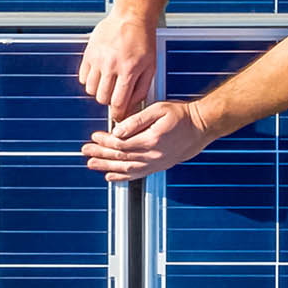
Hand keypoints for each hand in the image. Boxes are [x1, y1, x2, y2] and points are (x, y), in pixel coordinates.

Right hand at [76, 14, 156, 113]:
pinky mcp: (88, 53)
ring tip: (107, 83)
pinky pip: (82, 76)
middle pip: (102, 98)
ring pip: (90, 89)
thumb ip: (141, 89)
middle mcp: (111, 66)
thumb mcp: (150, 67)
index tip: (118, 116)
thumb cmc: (143, 41)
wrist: (131, 17)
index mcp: (129, 70)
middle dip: (109, 101)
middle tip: (114, 95)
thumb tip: (131, 106)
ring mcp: (98, 59)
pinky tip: (99, 74)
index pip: (118, 102)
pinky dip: (89, 80)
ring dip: (98, 90)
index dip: (118, 114)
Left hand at [85, 99, 211, 182]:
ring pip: (126, 168)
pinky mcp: (159, 166)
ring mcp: (156, 163)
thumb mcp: (159, 109)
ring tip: (91, 164)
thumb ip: (136, 120)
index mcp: (152, 139)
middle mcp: (153, 155)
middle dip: (101, 154)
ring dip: (107, 166)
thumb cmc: (182, 115)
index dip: (106, 141)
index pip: (121, 143)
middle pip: (121, 157)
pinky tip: (110, 176)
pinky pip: (138, 175)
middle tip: (85, 152)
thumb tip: (117, 130)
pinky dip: (122, 177)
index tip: (95, 136)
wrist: (201, 127)